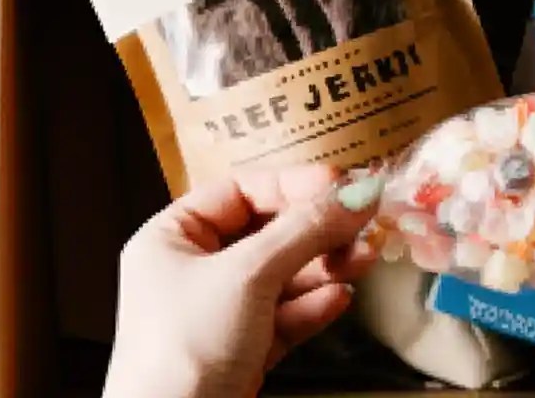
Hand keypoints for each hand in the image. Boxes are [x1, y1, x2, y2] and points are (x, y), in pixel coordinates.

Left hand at [102, 164, 383, 397]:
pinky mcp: (240, 351)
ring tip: (363, 259)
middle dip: (318, 230)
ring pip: (282, 276)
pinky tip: (340, 299)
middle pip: (267, 233)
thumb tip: (354, 195)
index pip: (239, 192)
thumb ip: (305, 231)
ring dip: (325, 267)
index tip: (339, 185)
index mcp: (170, 240)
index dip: (291, 185)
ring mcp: (217, 314)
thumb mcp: (248, 275)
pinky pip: (283, 317)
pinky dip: (313, 306)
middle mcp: (191, 272)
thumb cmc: (185, 349)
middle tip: (362, 223)